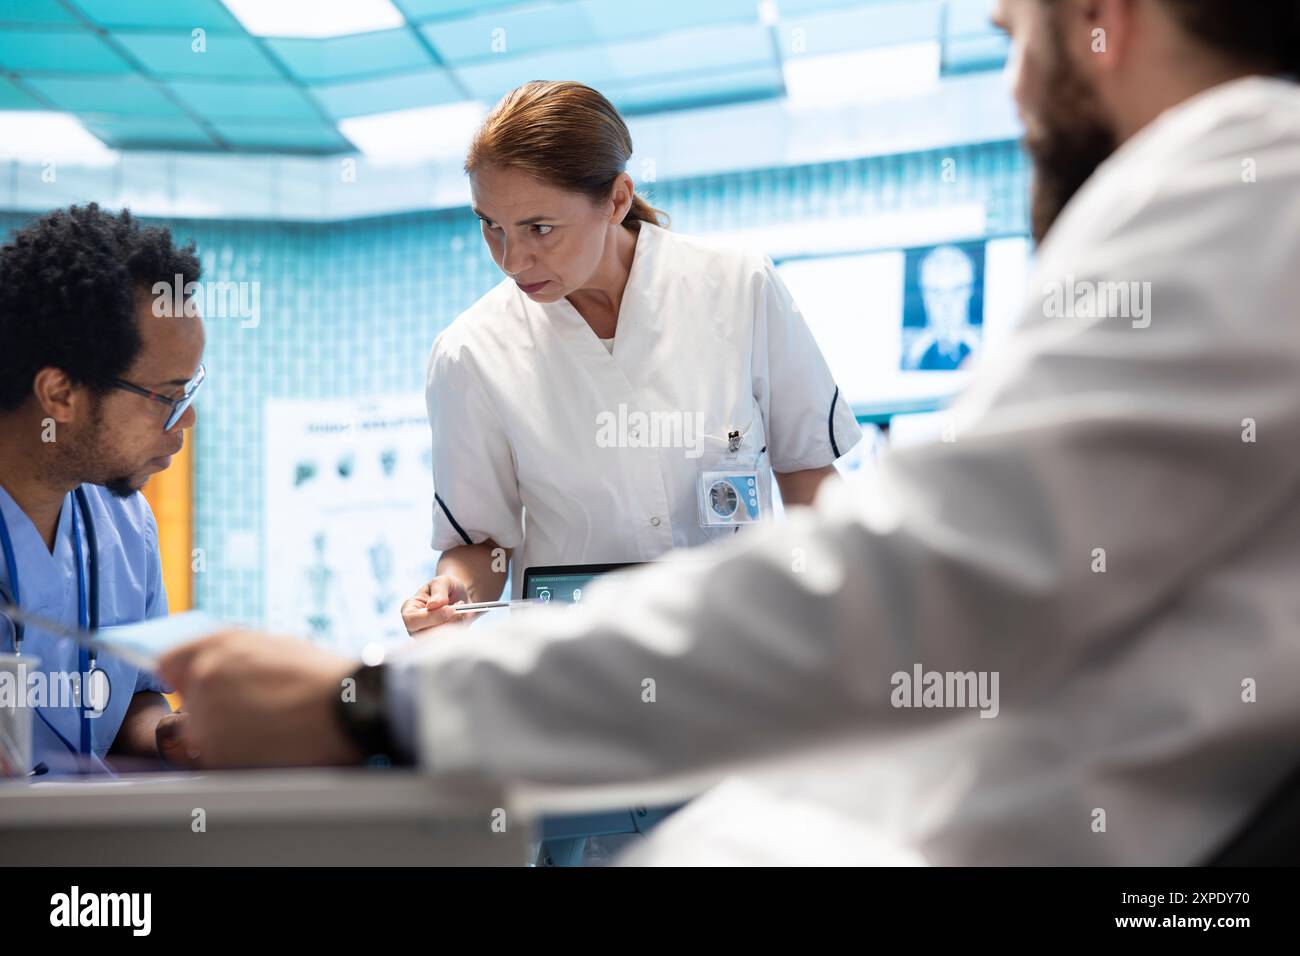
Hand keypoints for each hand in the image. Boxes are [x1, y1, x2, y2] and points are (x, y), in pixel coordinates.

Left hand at [158, 629, 362, 768]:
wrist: (345, 708)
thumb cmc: (321, 677)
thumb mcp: (276, 646)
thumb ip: (236, 655)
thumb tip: (214, 668)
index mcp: (220, 644)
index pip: (169, 661)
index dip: (181, 676)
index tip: (188, 687)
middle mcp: (205, 675)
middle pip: (189, 700)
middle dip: (212, 707)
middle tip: (254, 712)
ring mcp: (207, 715)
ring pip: (202, 731)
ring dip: (225, 733)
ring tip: (268, 730)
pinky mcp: (216, 751)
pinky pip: (217, 756)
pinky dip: (237, 755)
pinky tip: (270, 745)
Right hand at [400, 574, 471, 634]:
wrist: (459, 596)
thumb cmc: (446, 587)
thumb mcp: (442, 581)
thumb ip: (438, 591)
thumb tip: (432, 605)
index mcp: (409, 611)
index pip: (412, 621)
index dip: (431, 617)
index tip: (449, 609)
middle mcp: (416, 628)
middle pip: (427, 634)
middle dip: (447, 621)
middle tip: (459, 606)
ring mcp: (428, 638)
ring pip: (442, 639)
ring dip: (456, 623)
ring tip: (461, 607)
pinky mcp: (443, 642)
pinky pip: (453, 641)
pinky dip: (462, 628)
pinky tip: (463, 616)